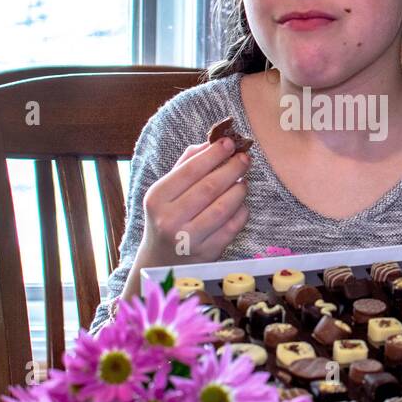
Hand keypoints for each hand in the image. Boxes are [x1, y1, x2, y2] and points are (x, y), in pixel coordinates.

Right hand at [136, 136, 249, 268]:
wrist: (161, 259)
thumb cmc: (167, 215)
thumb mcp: (167, 190)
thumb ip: (187, 164)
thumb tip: (214, 142)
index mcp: (157, 198)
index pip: (190, 170)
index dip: (214, 154)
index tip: (230, 143)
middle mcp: (169, 220)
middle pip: (209, 187)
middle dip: (232, 169)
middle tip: (244, 158)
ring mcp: (188, 240)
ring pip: (223, 207)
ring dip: (239, 190)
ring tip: (243, 181)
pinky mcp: (207, 253)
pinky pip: (232, 227)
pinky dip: (242, 211)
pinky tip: (241, 203)